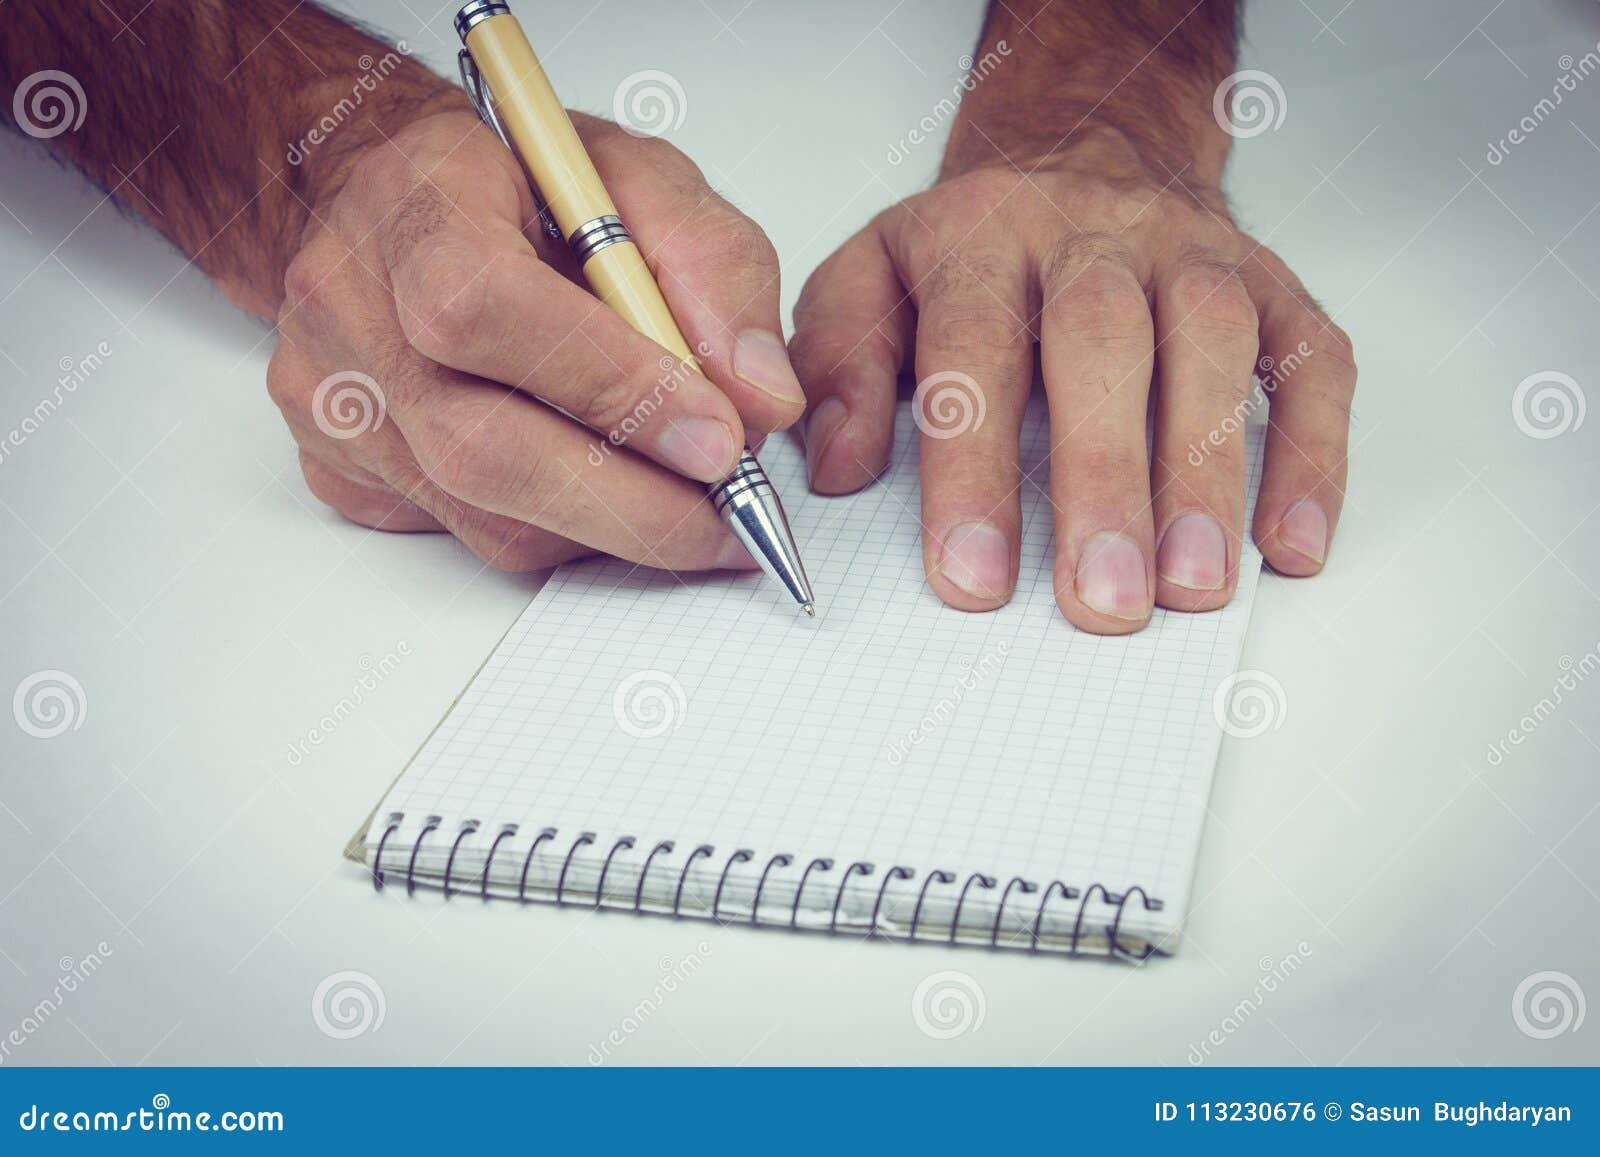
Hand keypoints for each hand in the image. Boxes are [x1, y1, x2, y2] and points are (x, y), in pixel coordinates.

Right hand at [268, 108, 805, 572]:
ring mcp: (335, 405)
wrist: (380, 196)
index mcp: (415, 208)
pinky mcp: (344, 471)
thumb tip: (761, 399)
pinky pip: (469, 535)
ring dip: (610, 528)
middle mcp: (350, 314)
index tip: (719, 439)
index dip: (610, 385)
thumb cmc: (509, 180)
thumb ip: (711, 268)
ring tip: (691, 508)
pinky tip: (603, 489)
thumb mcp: (637, 177)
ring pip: (485, 515)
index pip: (487, 310)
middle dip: (633, 506)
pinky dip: (561, 529)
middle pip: (481, 448)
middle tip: (735, 523)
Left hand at [791, 125, 1355, 633]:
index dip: (974, 469)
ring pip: (1212, 344)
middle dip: (1104, 478)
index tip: (973, 577)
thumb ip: (839, 363)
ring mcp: (1193, 255)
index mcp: (981, 240)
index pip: (973, 350)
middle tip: (1103, 599)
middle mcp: (1093, 235)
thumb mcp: (870, 277)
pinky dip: (1314, 454)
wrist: (1086, 144)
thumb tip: (840, 467)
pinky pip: (1310, 361)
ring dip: (1209, 471)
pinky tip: (1290, 544)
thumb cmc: (974, 249)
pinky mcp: (1273, 287)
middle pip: (1102, 344)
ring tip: (1194, 586)